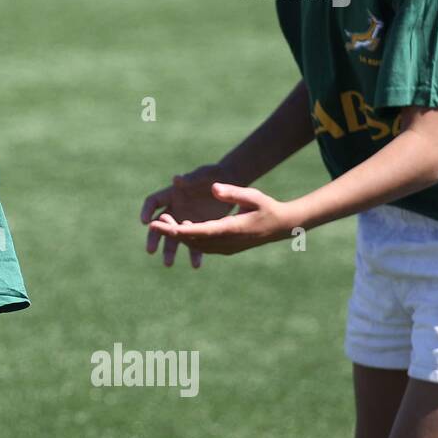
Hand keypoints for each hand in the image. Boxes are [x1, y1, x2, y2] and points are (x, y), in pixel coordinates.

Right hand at [140, 164, 238, 267]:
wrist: (229, 182)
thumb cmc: (213, 174)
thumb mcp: (203, 174)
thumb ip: (191, 178)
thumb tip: (177, 178)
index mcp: (171, 194)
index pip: (153, 202)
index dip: (147, 211)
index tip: (146, 222)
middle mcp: (175, 209)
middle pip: (159, 224)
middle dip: (155, 237)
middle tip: (150, 251)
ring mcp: (186, 220)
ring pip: (174, 237)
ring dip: (170, 251)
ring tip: (168, 264)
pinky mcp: (199, 228)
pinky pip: (194, 242)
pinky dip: (195, 253)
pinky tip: (196, 264)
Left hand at [145, 183, 297, 255]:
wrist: (282, 226)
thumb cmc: (266, 207)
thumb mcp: (252, 195)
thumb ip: (232, 192)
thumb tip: (213, 188)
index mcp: (229, 229)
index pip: (197, 232)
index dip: (175, 231)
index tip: (158, 226)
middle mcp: (225, 242)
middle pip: (192, 240)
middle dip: (171, 232)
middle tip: (154, 222)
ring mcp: (226, 248)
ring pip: (195, 245)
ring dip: (178, 236)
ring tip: (163, 223)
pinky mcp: (226, 249)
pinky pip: (203, 247)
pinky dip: (189, 239)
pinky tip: (180, 230)